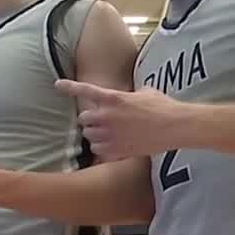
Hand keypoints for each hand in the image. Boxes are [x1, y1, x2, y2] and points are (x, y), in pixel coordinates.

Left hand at [56, 80, 184, 160]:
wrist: (177, 126)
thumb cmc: (163, 107)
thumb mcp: (144, 92)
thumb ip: (127, 95)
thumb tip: (126, 97)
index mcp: (113, 98)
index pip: (85, 90)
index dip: (69, 87)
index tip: (57, 84)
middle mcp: (106, 116)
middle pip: (83, 118)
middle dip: (91, 119)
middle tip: (104, 121)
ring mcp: (109, 134)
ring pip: (88, 135)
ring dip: (95, 134)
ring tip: (111, 134)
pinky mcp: (115, 149)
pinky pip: (97, 150)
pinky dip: (102, 148)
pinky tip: (114, 145)